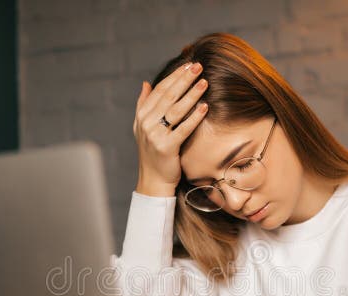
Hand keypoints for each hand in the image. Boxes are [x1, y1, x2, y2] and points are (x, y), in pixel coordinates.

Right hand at [133, 61, 208, 195]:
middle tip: (199, 66)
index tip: (189, 65)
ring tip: (204, 82)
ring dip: (191, 94)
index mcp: (142, 115)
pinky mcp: (166, 147)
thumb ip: (144, 104)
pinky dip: (194, 117)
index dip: (175, 76)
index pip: (160, 90)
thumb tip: (146, 83)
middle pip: (168, 96)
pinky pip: (183, 128)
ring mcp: (155, 135)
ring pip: (176, 109)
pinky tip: (205, 107)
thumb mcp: (143, 127)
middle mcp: (147, 123)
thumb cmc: (152, 152)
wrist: (153, 179)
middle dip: (184, 79)